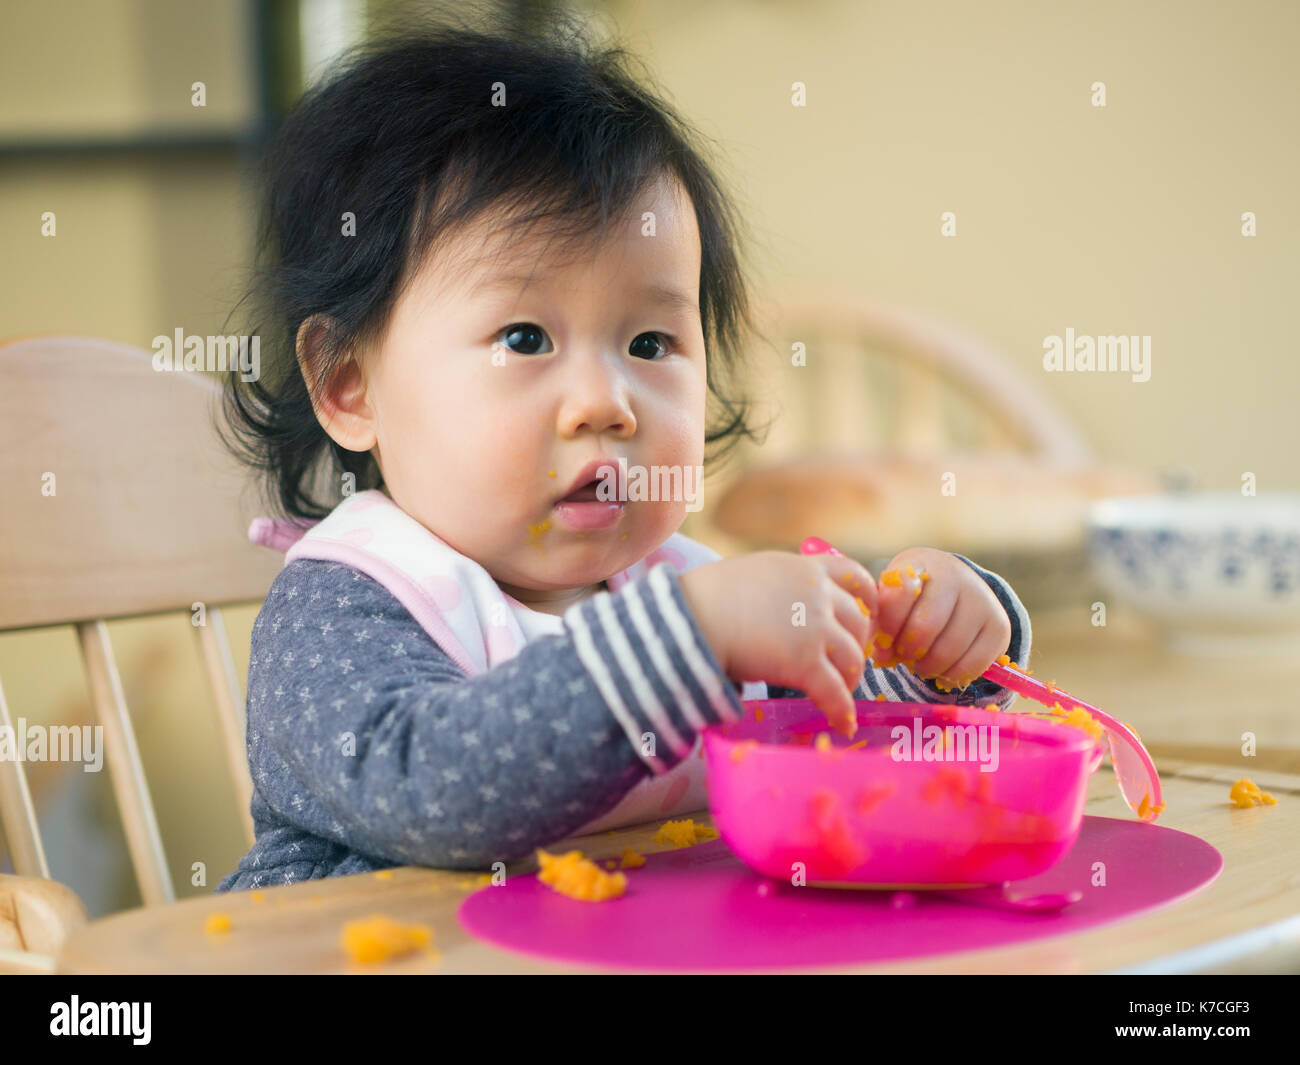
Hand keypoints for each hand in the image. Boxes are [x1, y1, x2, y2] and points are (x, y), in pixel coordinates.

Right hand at [679, 551, 876, 735]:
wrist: (690, 617)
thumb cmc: (704, 595)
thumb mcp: (751, 573)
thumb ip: (777, 586)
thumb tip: (774, 606)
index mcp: (804, 568)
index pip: (854, 575)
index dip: (867, 599)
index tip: (866, 614)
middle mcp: (817, 595)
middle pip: (858, 622)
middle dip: (857, 644)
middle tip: (847, 662)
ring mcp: (815, 629)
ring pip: (852, 658)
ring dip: (850, 679)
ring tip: (842, 694)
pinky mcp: (805, 663)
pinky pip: (835, 692)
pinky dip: (842, 711)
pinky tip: (843, 724)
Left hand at [868, 547, 1011, 690]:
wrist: (956, 589)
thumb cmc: (913, 599)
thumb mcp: (893, 599)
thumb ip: (880, 622)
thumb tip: (880, 655)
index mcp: (921, 563)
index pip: (900, 594)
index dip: (886, 626)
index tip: (881, 641)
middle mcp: (956, 576)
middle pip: (925, 627)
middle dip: (907, 651)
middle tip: (902, 656)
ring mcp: (982, 600)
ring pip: (948, 650)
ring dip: (927, 667)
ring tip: (920, 664)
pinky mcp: (1000, 626)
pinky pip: (973, 665)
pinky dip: (952, 676)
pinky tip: (942, 670)